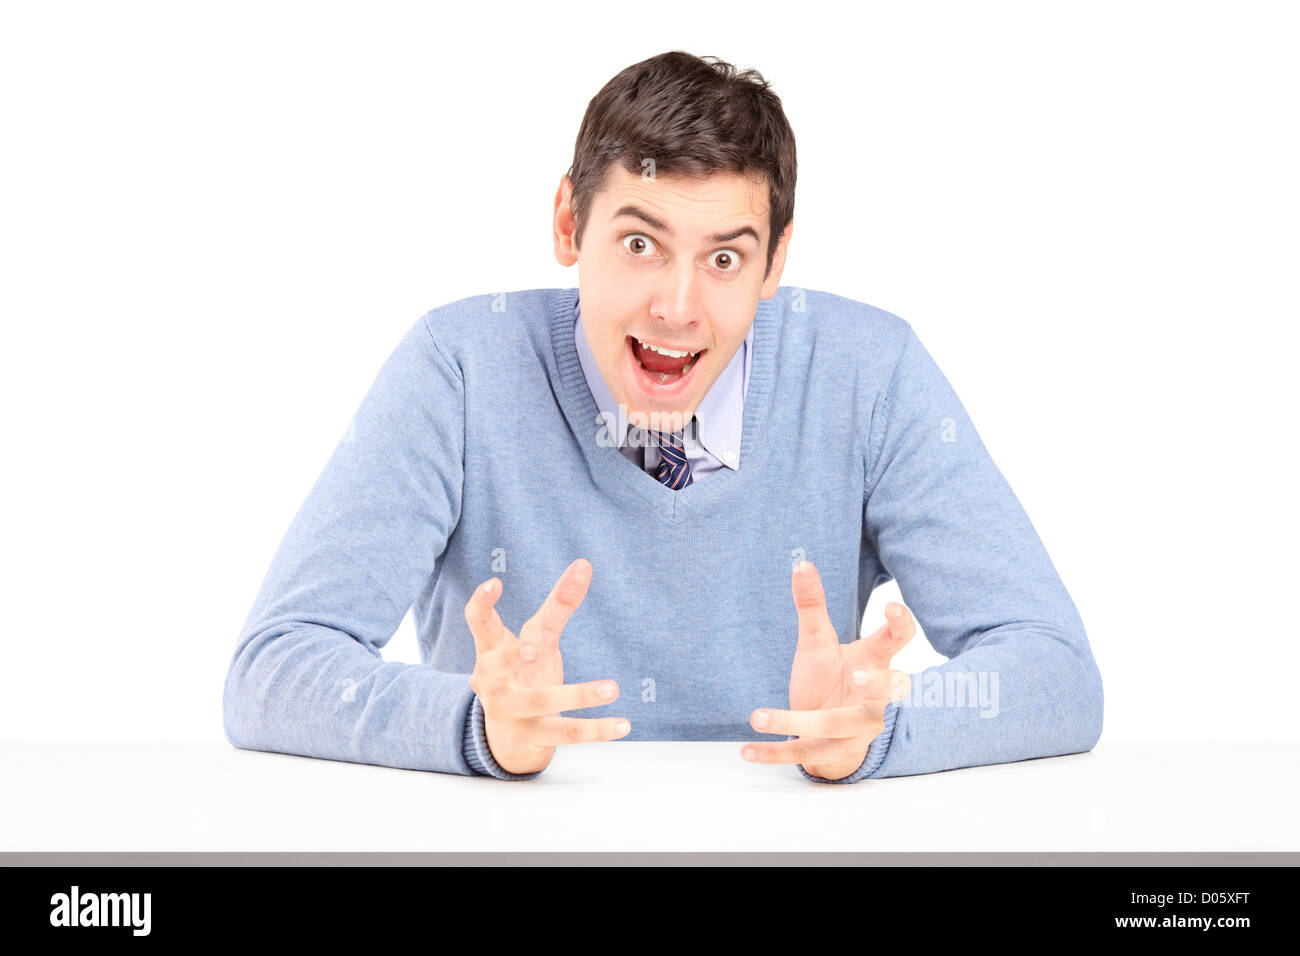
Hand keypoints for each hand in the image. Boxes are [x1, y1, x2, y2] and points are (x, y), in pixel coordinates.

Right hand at [464, 557, 629, 774]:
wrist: (507, 735)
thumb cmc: (522, 672)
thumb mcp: (538, 636)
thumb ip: (558, 603)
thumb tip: (584, 563)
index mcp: (491, 650)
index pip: (479, 623)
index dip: (482, 603)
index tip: (494, 582)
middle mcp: (493, 681)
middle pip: (498, 667)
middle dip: (514, 657)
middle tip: (535, 649)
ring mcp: (511, 711)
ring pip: (541, 702)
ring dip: (577, 695)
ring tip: (613, 687)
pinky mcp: (533, 736)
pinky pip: (566, 734)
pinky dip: (596, 730)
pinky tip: (623, 725)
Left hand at [744, 560, 914, 779]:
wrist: (833, 732)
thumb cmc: (835, 677)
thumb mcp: (820, 641)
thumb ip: (813, 606)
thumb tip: (801, 562)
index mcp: (874, 663)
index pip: (894, 643)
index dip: (899, 626)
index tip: (893, 608)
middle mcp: (873, 699)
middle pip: (883, 691)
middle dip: (876, 683)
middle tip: (861, 675)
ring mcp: (852, 729)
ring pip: (832, 726)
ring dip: (795, 722)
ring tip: (757, 715)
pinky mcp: (828, 752)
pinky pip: (800, 754)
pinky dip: (771, 753)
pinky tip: (744, 750)